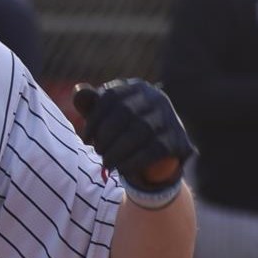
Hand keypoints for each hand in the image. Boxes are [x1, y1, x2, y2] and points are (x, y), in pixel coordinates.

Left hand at [73, 79, 194, 207]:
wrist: (157, 159)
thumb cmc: (123, 133)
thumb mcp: (105, 118)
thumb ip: (90, 105)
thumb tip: (79, 91)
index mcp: (136, 88)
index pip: (110, 97)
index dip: (94, 120)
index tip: (85, 140)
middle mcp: (156, 97)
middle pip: (125, 113)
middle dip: (106, 136)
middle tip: (98, 153)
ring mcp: (170, 117)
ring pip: (139, 131)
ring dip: (118, 151)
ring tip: (107, 163)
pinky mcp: (178, 139)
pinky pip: (153, 149)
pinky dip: (134, 161)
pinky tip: (122, 169)